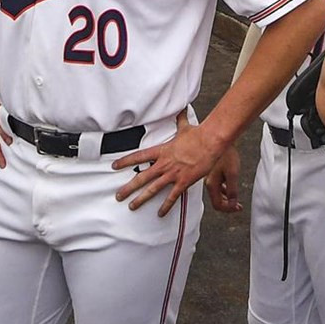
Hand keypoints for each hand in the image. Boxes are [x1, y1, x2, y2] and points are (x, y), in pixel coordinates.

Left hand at [112, 118, 229, 215]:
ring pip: (152, 189)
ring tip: (132, 206)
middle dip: (128, 188)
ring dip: (141, 199)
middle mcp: (164, 164)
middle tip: (118, 195)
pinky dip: (166, 206)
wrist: (210, 142)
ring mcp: (173, 174)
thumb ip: (180, 120)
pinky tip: (160, 214)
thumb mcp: (185, 127)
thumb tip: (181, 109)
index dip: (125, 161)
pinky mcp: (183, 182)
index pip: (139, 156)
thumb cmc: (199, 135)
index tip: (115, 166)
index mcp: (162, 151)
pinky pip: (172, 197)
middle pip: (141, 178)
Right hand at [204, 144, 242, 213]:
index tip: (236, 208)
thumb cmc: (226, 153)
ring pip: (216, 193)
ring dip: (226, 197)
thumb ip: (232, 190)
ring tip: (234, 199)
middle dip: (228, 205)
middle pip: (216, 200)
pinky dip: (224, 189)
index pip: (218, 205)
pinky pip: (217, 185)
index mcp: (211, 184)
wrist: (220, 139)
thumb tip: (233, 203)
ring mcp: (208, 176)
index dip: (229, 209)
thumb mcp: (233, 173)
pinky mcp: (211, 171)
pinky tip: (229, 186)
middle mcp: (207, 181)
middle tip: (237, 206)